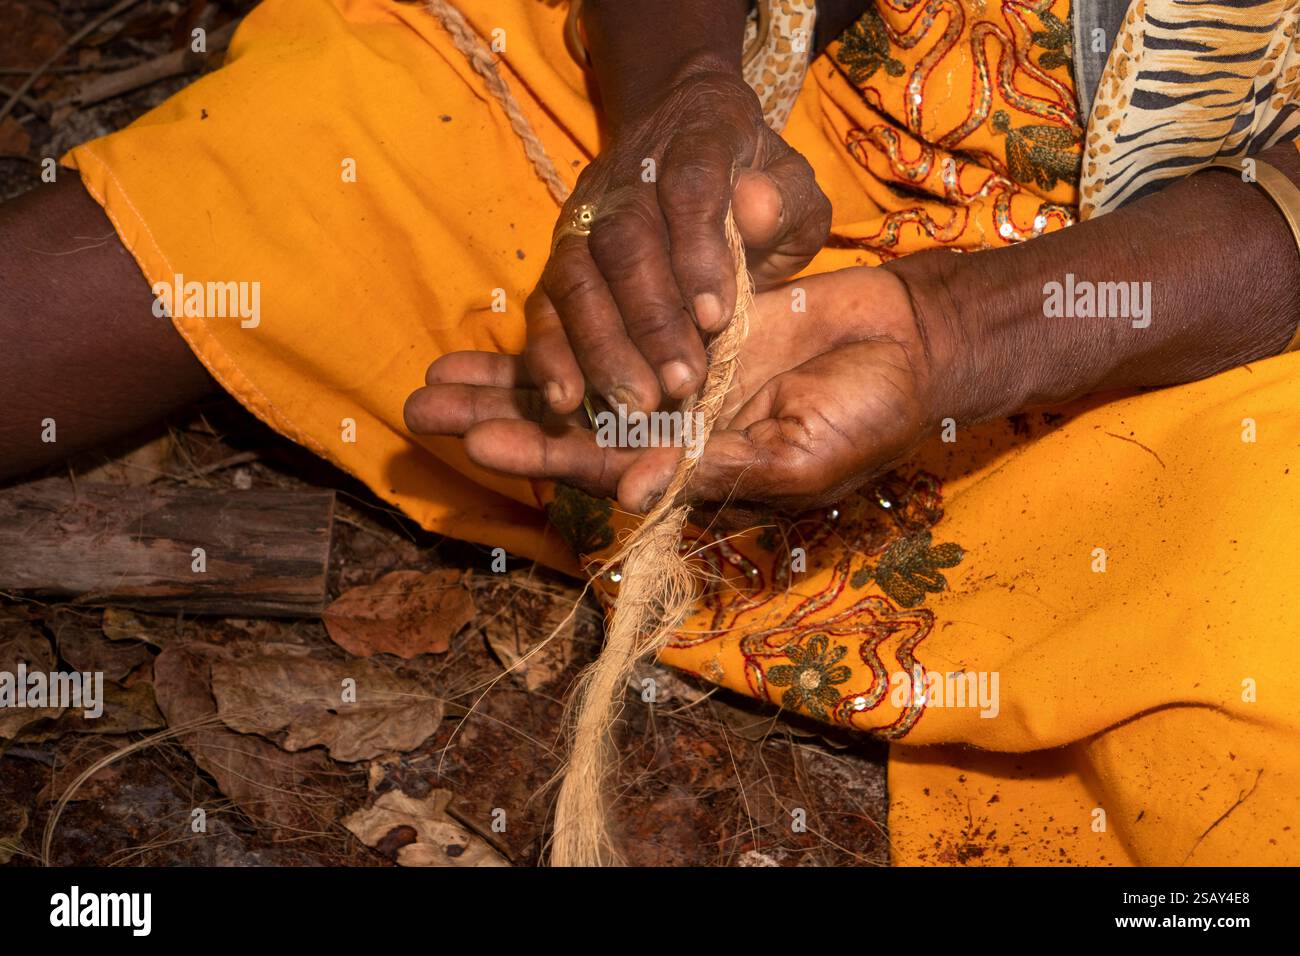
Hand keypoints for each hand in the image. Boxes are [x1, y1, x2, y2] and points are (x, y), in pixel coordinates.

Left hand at [406, 266, 959, 512]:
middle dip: (498, 412)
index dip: (541, 451)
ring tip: (442, 366)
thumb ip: (718, 467)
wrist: (910, 341)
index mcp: (694, 466)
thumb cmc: (867, 414)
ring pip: (582, 369)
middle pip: (570, 419)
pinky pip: (622, 319)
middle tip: (420, 407)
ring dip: (515, 367)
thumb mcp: (795, 455)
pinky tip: (524, 307)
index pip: (601, 462)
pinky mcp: (690, 322)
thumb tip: (639, 491)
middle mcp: (673, 424)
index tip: (476, 440)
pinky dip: (577, 316)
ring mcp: (678, 371)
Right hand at [530, 61, 830, 419]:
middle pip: (624, 243)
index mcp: (696, 141)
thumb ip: (786, 200)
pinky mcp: (561, 257)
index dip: (698, 252)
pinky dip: (550, 354)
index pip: (689, 189)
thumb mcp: (790, 184)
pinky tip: (567, 399)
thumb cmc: (754, 185)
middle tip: (682, 383)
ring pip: (577, 277)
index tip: (716, 317)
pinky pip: (545, 304)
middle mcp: (627, 178)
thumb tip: (757, 211)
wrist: (684, 135)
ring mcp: (585, 217)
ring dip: (602, 347)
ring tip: (635, 404)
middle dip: (651, 321)